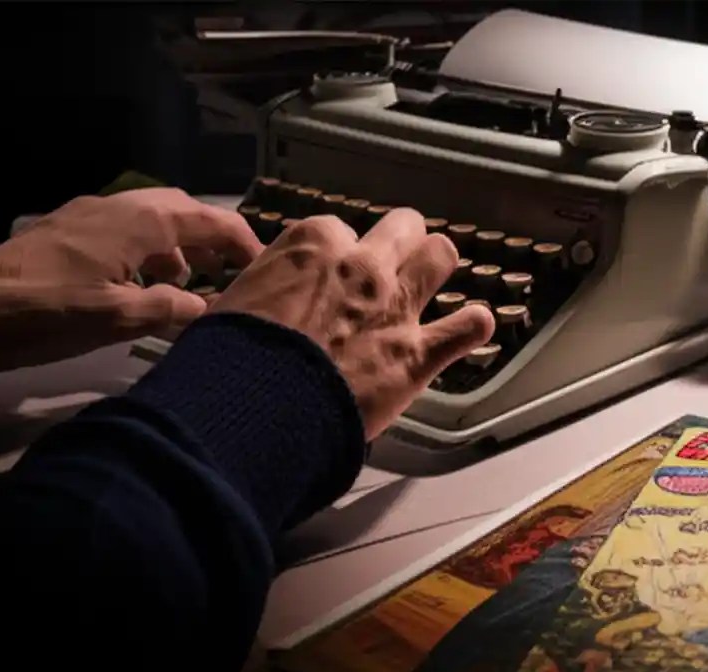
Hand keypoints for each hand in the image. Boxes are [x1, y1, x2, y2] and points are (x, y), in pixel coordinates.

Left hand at [0, 189, 261, 371]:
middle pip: (185, 211)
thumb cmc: (47, 312)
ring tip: (192, 285)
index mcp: (142, 223)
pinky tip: (144, 285)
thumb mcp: (120, 319)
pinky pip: (128, 229)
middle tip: (233, 273)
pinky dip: (151, 250)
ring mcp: (93, 215)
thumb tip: (208, 307)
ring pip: (155, 219)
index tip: (266, 268)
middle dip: (215, 239)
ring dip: (182, 246)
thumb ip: (173, 309)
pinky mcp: (71, 229)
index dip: (246, 243)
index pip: (214, 222)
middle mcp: (122, 207)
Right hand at [210, 208, 494, 440]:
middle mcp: (362, 265)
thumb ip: (266, 292)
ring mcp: (396, 307)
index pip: (337, 230)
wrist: (255, 407)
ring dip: (437, 265)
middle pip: (401, 228)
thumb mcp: (233, 305)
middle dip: (398, 241)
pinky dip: (473, 327)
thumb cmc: (232, 360)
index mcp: (312, 244)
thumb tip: (264, 303)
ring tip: (433, 276)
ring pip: (440, 256)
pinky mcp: (416, 353)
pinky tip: (474, 326)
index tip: (330, 274)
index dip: (336, 254)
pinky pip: (465, 329)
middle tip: (393, 260)